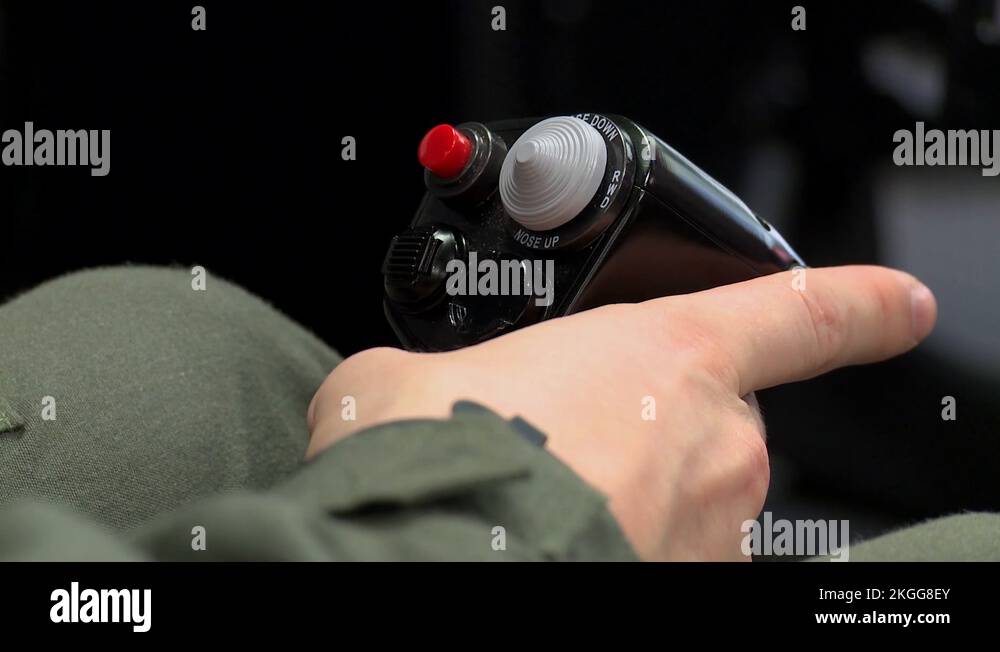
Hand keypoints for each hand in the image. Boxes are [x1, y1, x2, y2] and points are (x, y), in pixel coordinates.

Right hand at [307, 266, 935, 559]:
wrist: (431, 557)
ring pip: (689, 501)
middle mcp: (715, 448)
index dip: (857, 301)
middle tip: (561, 440)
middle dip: (649, 424)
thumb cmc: (440, 461)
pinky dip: (622, 547)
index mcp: (667, 356)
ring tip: (543, 502)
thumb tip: (402, 392)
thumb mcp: (410, 379)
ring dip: (628, 495)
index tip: (900, 302)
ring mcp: (710, 536)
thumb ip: (436, 372)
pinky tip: (556, 544)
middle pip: (714, 423)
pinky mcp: (690, 595)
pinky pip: (667, 556)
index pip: (799, 313)